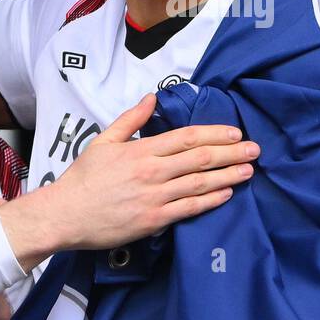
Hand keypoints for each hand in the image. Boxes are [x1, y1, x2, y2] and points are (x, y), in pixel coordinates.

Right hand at [0, 95, 258, 271]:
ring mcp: (154, 197)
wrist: (64, 215)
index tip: (235, 132)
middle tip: (255, 149)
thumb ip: (131, 120)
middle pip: (200, 158)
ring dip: (228, 176)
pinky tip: (227, 195)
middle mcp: (152, 172)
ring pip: (199, 183)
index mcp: (141, 150)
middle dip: (231, 153)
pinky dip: (210, 201)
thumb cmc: (83, 179)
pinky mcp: (153, 220)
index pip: (186, 137)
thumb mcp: (103, 141)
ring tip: (248, 171)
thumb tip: (153, 98)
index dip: (214, 133)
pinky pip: (188, 209)